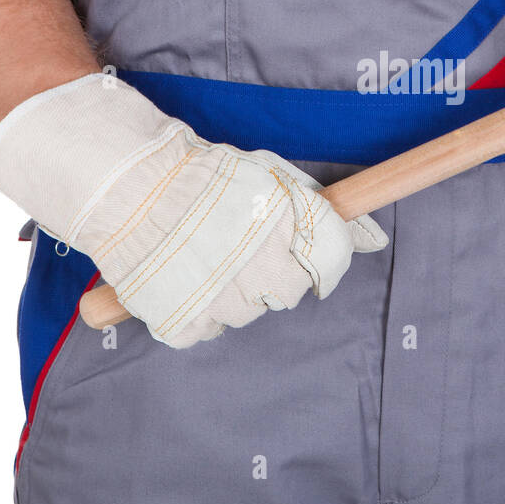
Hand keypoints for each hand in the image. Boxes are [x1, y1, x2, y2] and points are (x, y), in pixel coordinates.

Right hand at [0, 75, 386, 346]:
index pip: (331, 260)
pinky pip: (207, 327)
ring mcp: (224, 304)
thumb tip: (374, 239)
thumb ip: (322, 210)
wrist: (130, 187)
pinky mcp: (187, 325)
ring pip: (247, 312)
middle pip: (289, 291)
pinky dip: (197, 309)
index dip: (319, 255)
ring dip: (233, 291)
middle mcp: (265, 272)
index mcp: (291, 230)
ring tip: (205, 256)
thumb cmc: (203, 176)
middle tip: (239, 245)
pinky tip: (183, 275)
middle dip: (272, 271)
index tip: (302, 250)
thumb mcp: (272, 178)